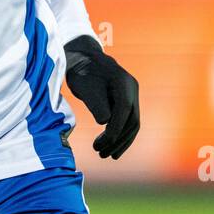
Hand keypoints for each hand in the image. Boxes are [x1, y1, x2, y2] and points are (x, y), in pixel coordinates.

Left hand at [64, 36, 139, 159]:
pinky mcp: (125, 100)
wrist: (82, 59)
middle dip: (118, 140)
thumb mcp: (85, 88)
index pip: (124, 111)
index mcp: (124, 83)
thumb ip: (97, 104)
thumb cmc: (81, 72)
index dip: (114, 130)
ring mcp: (131, 95)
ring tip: (104, 155)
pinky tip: (109, 147)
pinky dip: (118, 134)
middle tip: (101, 154)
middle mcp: (132, 89)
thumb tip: (105, 122)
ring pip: (131, 124)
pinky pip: (126, 121)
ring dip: (119, 141)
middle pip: (132, 121)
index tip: (102, 145)